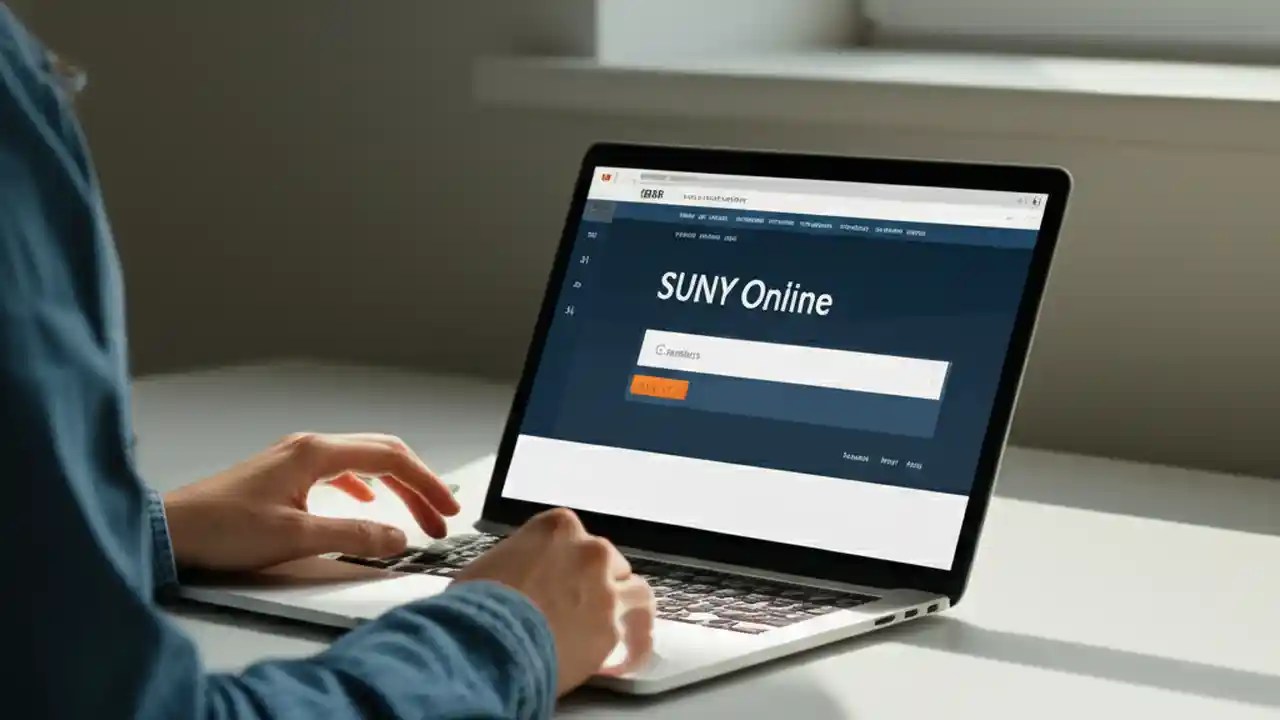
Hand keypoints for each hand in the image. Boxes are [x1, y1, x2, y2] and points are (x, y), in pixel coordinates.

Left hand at [163, 433, 459, 571]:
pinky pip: (340, 471)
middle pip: (382, 455)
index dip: (425, 484)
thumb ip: (353, 537)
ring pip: (363, 462)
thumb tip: (396, 538)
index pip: (391, 458)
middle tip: (439, 516)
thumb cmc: (220, 528)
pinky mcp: (283, 474)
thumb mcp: (296, 537)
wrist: (169, 529)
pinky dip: (365, 487)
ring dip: (393, 488)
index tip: (446, 510)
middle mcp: (308, 447)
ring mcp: (295, 458)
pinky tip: (366, 504)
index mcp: (316, 453)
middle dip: (417, 485)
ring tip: (412, 516)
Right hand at [455, 508, 655, 694]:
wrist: (487, 640)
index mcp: (558, 527)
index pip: (576, 538)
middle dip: (597, 583)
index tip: (559, 579)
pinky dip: (632, 646)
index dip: (569, 561)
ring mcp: (606, 590)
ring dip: (626, 607)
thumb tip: (516, 581)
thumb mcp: (491, 564)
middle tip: (579, 607)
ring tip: (616, 626)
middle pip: (609, 563)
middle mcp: (590, 551)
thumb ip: (519, 562)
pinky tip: (626, 658)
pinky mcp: (612, 629)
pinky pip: (636, 637)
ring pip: (636, 591)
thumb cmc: (476, 601)